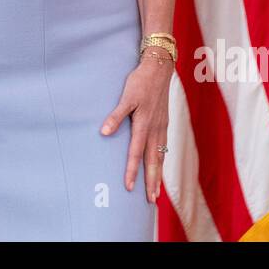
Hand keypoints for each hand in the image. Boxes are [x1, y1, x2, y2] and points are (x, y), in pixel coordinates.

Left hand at [101, 55, 173, 201]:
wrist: (160, 68)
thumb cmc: (140, 81)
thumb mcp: (126, 97)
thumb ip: (115, 116)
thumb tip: (104, 132)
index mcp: (143, 125)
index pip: (136, 153)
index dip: (131, 171)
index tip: (128, 187)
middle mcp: (155, 129)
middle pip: (152, 161)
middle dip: (151, 182)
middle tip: (150, 201)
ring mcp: (162, 127)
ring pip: (160, 156)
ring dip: (158, 175)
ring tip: (156, 191)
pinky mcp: (164, 123)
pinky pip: (164, 147)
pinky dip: (161, 160)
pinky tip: (160, 165)